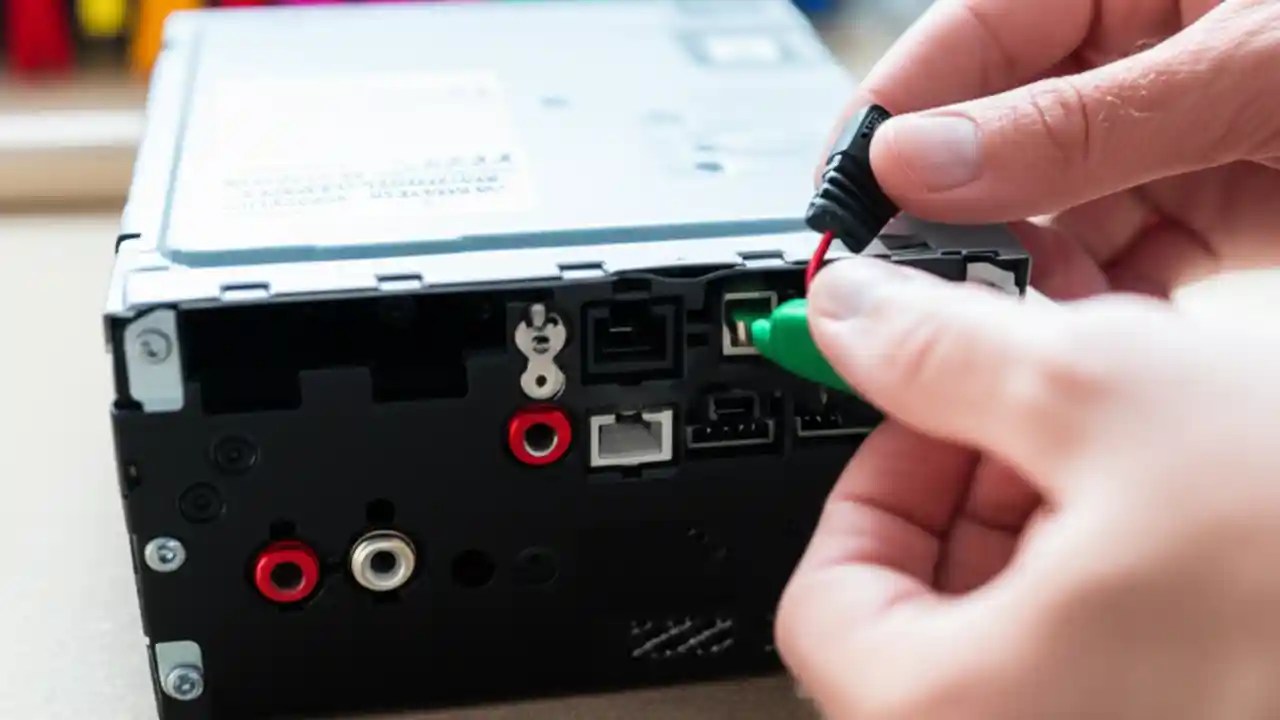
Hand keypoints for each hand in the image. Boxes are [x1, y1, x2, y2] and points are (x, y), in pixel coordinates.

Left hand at [775, 258, 1279, 717]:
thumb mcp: (1110, 400)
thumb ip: (946, 355)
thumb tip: (855, 319)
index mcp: (957, 713)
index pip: (823, 603)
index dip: (870, 480)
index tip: (926, 412)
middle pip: (924, 611)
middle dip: (972, 484)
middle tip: (1031, 409)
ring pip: (1017, 628)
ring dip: (1046, 516)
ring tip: (1120, 440)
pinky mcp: (1170, 717)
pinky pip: (1095, 650)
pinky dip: (1106, 567)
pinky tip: (1164, 498)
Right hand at [843, 0, 1279, 298]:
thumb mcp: (1241, 66)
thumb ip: (1077, 123)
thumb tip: (919, 161)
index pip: (968, 39)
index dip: (894, 116)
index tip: (846, 195)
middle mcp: (1134, 57)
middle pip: (994, 140)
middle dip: (954, 214)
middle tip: (912, 278)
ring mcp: (1169, 139)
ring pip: (1052, 216)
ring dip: (1026, 272)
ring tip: (1003, 317)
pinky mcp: (1214, 210)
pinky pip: (1127, 265)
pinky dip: (1101, 306)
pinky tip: (1079, 333)